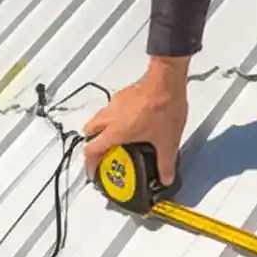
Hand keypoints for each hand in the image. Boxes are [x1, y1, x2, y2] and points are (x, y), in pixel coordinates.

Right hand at [83, 55, 189, 182]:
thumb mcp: (167, 142)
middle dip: (92, 143)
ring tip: (119, 138)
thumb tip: (166, 177)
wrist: (167, 79)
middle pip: (89, 132)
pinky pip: (111, 108)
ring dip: (103, 129)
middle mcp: (110, 117)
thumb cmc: (163, 105)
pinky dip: (114, 117)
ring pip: (99, 118)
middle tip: (104, 153)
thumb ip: (165, 164)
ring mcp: (115, 103)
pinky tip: (131, 121)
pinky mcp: (123, 94)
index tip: (93, 171)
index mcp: (115, 131)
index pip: (91, 150)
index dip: (89, 164)